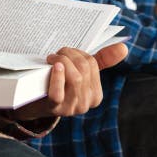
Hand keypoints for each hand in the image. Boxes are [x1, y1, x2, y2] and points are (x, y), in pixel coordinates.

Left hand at [13, 43, 127, 120]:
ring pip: (75, 77)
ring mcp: (70, 107)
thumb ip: (102, 60)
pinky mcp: (54, 108)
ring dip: (62, 61)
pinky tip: (54, 67)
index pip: (93, 64)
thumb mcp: (80, 73)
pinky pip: (59, 92)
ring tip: (51, 58)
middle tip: (56, 53)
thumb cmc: (59, 84)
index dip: (78, 53)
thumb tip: (124, 47)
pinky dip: (57, 76)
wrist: (32, 104)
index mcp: (95, 94)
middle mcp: (86, 103)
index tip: (66, 52)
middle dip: (69, 54)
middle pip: (84, 69)